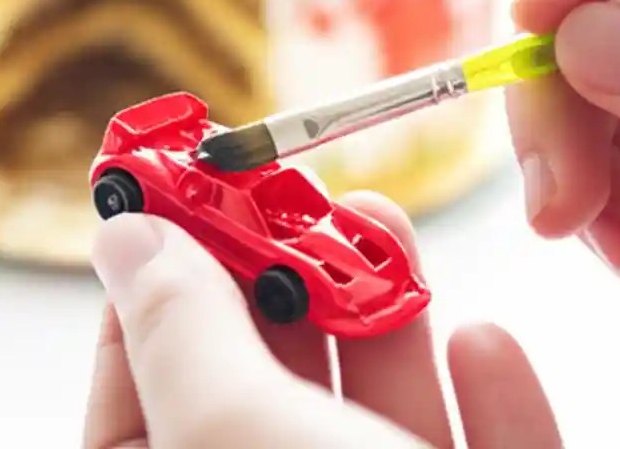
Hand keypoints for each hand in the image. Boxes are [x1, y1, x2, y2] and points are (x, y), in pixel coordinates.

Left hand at [82, 194, 560, 447]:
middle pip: (269, 390)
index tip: (179, 193)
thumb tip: (127, 236)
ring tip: (388, 226)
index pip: (138, 395)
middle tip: (302, 195)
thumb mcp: (240, 433)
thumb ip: (181, 334)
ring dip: (392, 319)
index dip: (156, 289)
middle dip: (291, 282)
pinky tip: (486, 341)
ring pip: (382, 419)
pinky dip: (492, 404)